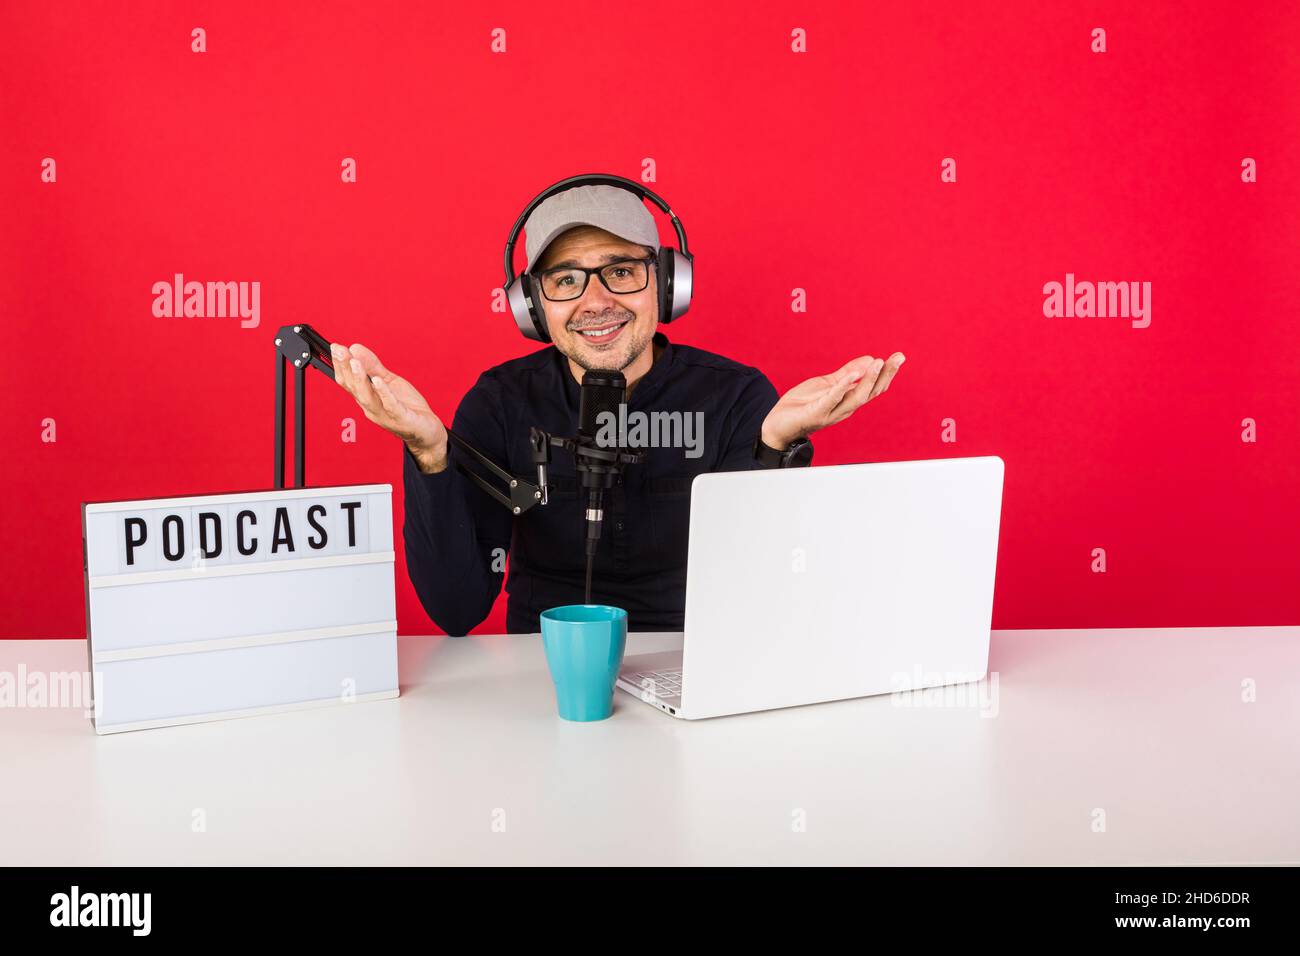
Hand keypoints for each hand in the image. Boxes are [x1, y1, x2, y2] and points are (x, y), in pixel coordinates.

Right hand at [329, 342, 448, 472]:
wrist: (427, 431)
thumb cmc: (407, 407)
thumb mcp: (389, 381)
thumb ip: (373, 366)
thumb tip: (355, 348)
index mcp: (367, 399)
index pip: (348, 382)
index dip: (340, 365)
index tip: (335, 348)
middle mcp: (371, 408)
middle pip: (354, 388)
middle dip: (345, 368)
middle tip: (339, 350)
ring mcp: (385, 415)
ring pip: (367, 397)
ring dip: (359, 379)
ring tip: (354, 362)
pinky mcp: (402, 419)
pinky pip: (390, 405)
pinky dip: (383, 393)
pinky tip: (378, 380)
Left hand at [760, 352, 904, 448]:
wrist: (778, 424)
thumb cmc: (802, 404)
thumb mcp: (827, 383)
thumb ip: (847, 373)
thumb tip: (869, 359)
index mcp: (848, 400)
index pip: (874, 387)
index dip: (888, 373)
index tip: (899, 357)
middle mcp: (845, 408)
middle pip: (871, 392)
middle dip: (886, 374)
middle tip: (898, 358)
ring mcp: (832, 412)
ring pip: (857, 397)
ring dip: (869, 380)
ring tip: (879, 363)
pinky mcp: (817, 412)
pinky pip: (832, 399)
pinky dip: (843, 387)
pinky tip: (852, 375)